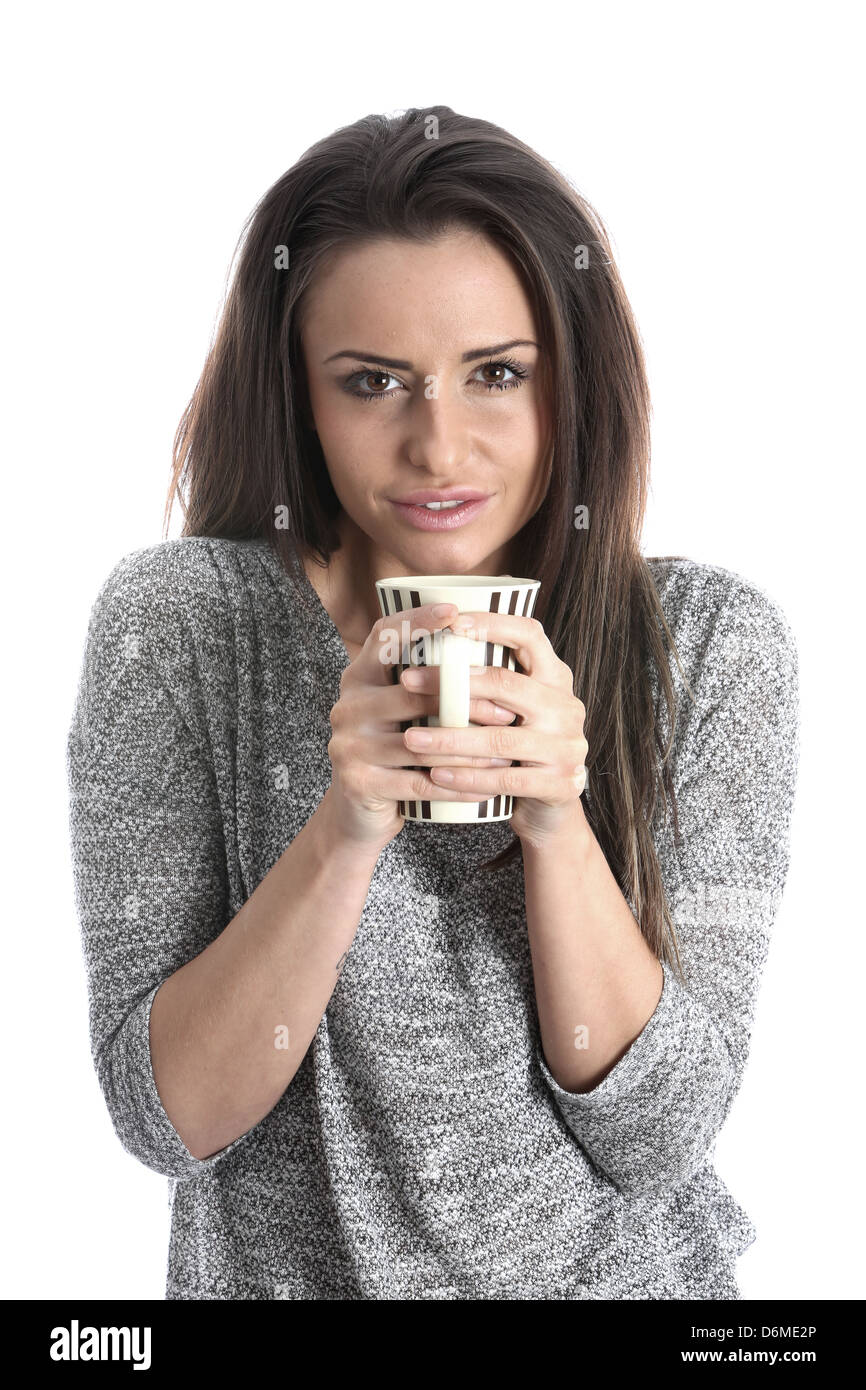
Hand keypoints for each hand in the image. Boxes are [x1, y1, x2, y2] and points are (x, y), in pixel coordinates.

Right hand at [325, 602, 520, 849]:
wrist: (359, 814)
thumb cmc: (397, 753)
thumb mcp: (402, 712)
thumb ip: (427, 681)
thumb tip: (490, 642)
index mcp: (358, 677)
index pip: (383, 636)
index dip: (417, 621)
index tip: (454, 611)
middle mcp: (348, 705)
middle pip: (411, 692)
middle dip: (464, 701)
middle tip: (509, 710)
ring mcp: (348, 744)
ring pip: (420, 743)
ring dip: (468, 750)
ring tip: (507, 755)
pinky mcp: (357, 782)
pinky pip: (418, 783)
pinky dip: (456, 787)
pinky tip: (486, 789)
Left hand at [399, 610, 588, 848]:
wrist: (552, 810)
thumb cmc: (519, 749)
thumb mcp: (515, 709)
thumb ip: (490, 681)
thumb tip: (427, 643)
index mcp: (556, 678)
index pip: (530, 635)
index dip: (491, 624)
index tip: (449, 622)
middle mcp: (566, 707)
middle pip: (506, 684)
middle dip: (451, 683)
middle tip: (407, 681)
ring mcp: (566, 747)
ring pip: (499, 737)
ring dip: (449, 738)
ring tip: (410, 738)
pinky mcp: (558, 784)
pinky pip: (505, 779)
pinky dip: (466, 778)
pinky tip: (435, 775)